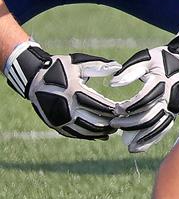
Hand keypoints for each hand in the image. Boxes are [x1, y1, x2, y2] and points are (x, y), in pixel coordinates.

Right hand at [4, 41, 121, 139]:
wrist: (32, 78)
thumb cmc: (58, 67)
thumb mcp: (78, 62)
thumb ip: (98, 66)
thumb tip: (118, 67)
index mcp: (74, 92)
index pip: (100, 105)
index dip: (114, 110)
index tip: (125, 110)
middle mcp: (66, 108)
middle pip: (95, 121)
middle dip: (110, 123)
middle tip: (122, 122)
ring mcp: (59, 118)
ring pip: (85, 131)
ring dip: (100, 132)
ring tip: (112, 130)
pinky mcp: (54, 124)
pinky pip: (74, 134)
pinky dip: (88, 136)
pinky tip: (98, 136)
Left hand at [109, 26, 178, 152]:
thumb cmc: (161, 59)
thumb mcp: (145, 59)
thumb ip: (129, 71)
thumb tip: (113, 83)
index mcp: (162, 82)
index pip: (144, 99)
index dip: (129, 106)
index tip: (116, 109)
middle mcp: (170, 96)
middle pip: (149, 115)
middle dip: (130, 123)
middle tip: (114, 124)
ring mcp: (174, 106)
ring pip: (157, 126)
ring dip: (141, 137)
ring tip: (126, 145)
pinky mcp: (175, 112)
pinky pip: (164, 129)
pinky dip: (152, 139)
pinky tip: (138, 148)